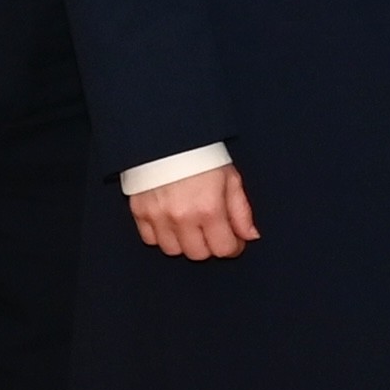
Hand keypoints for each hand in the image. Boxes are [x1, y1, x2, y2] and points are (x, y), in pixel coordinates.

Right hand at [129, 165, 257, 261]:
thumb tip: (250, 236)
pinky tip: (171, 222)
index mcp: (209, 208)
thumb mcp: (230, 178)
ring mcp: (157, 216)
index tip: (234, 240)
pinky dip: (162, 235)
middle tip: (213, 231)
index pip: (223, 249)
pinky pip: (150, 239)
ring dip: (185, 243)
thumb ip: (241, 211)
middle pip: (198, 254)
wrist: (167, 136)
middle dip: (210, 245)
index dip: (233, 247)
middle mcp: (182, 217)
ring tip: (192, 226)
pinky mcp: (139, 212)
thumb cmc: (203, 155)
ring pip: (173, 250)